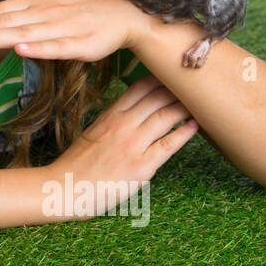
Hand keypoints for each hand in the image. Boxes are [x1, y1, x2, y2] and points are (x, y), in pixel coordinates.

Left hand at [0, 0, 149, 62]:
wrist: (133, 7)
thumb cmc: (89, 2)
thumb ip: (25, 10)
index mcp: (37, 1)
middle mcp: (46, 12)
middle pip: (5, 21)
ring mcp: (64, 26)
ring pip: (25, 33)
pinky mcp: (84, 43)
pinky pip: (59, 46)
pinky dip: (40, 48)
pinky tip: (21, 50)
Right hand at [51, 75, 198, 211]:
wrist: (65, 188)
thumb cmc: (78, 164)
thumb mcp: (94, 132)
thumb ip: (115, 120)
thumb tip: (137, 112)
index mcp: (111, 114)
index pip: (140, 86)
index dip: (161, 79)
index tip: (174, 77)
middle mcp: (123, 124)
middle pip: (158, 97)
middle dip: (178, 90)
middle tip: (195, 88)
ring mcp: (133, 144)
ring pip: (167, 116)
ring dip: (185, 108)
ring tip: (199, 104)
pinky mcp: (142, 166)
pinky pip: (169, 144)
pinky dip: (185, 133)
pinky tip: (195, 126)